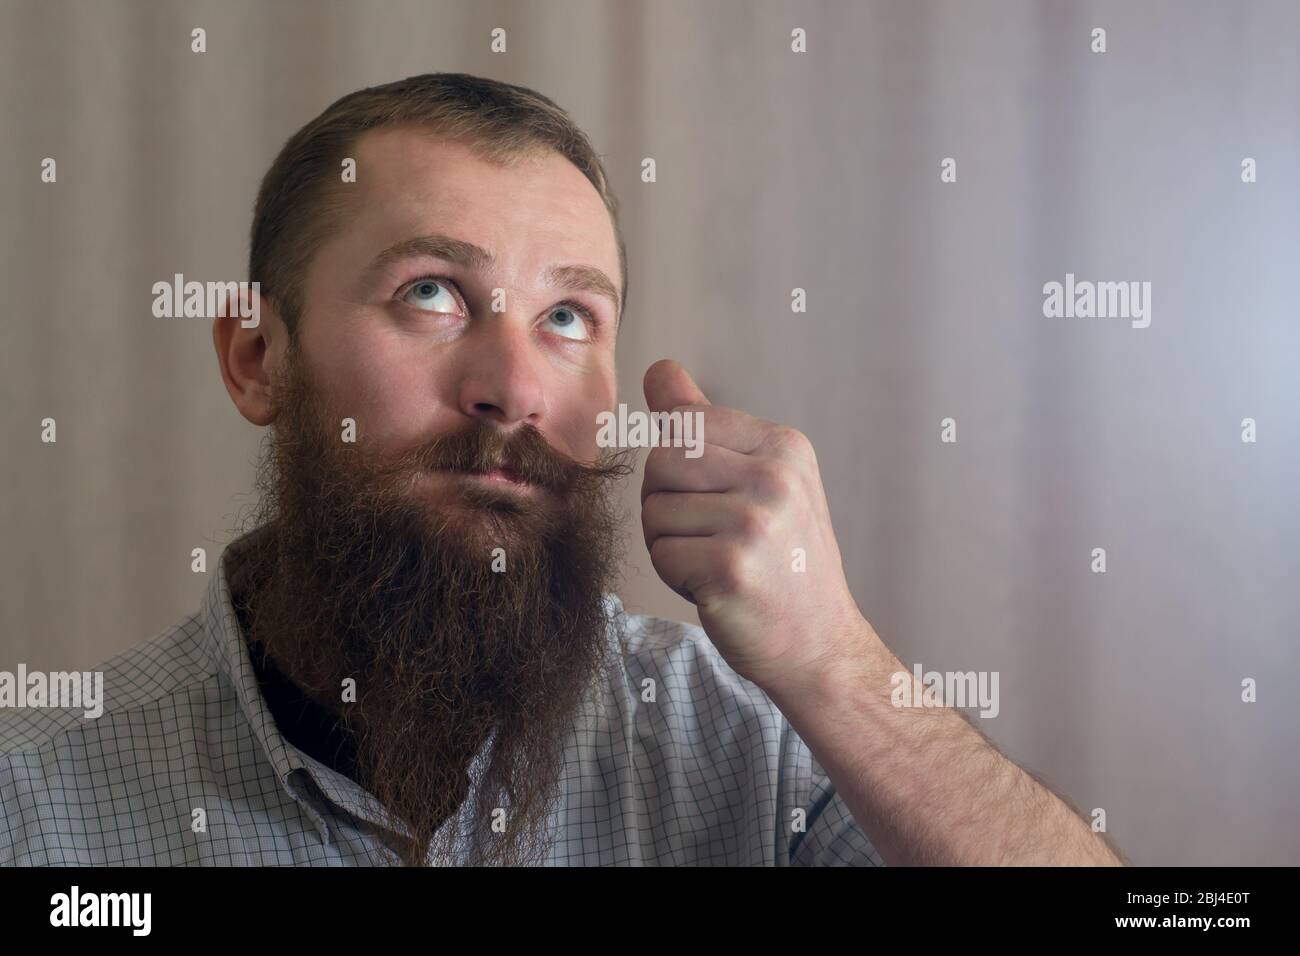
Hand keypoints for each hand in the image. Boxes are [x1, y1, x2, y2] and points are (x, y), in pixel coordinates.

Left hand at [640, 359, 868, 694]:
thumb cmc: (784, 562)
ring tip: (717, 562)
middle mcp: (774, 477)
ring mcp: (754, 522)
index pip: (683, 423)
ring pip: (654, 511)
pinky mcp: (730, 567)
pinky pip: (660, 554)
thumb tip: (660, 371)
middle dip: (667, 505)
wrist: (820, 645)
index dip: (681, 468)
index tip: (720, 500)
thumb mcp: (760, 479)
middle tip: (712, 537)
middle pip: (660, 462)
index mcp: (784, 446)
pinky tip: (715, 587)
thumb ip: (705, 423)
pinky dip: (675, 577)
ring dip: (669, 544)